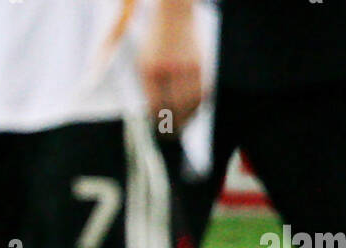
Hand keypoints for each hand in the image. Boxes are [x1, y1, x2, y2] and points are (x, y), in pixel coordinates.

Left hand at [138, 5, 202, 130]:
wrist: (174, 13)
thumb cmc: (154, 40)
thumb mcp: (142, 63)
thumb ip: (147, 89)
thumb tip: (155, 115)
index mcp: (151, 70)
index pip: (156, 107)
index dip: (158, 123)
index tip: (157, 132)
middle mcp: (171, 69)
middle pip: (176, 109)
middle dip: (174, 126)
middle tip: (170, 136)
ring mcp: (189, 66)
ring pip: (193, 103)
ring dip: (188, 118)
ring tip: (181, 127)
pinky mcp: (202, 64)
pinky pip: (202, 93)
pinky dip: (197, 105)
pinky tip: (192, 111)